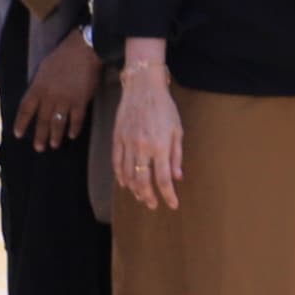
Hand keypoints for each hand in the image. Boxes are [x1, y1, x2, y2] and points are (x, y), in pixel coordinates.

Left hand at [13, 33, 100, 146]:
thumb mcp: (43, 70)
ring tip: (53, 145)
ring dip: (55, 136)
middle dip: (40, 136)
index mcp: (37, 88)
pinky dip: (74, 128)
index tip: (18, 134)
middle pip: (42, 120)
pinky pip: (77, 119)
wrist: (83, 50)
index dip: (21, 123)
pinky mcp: (81, 101)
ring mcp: (65, 100)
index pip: (25, 109)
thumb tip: (36, 98)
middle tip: (38, 148)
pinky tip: (72, 135)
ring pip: (58, 122)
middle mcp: (49, 97)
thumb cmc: (62, 57)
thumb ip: (39, 86)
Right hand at [111, 54, 183, 211]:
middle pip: (143, 180)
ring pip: (128, 174)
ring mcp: (127, 144)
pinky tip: (125, 183)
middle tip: (153, 205)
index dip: (168, 194)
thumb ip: (177, 155)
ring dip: (134, 189)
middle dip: (149, 196)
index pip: (164, 178)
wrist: (142, 89)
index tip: (173, 204)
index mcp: (160, 146)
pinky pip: (117, 163)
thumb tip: (178, 176)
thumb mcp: (177, 130)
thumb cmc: (164, 108)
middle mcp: (142, 148)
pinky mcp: (117, 139)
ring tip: (141, 196)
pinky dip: (120, 176)